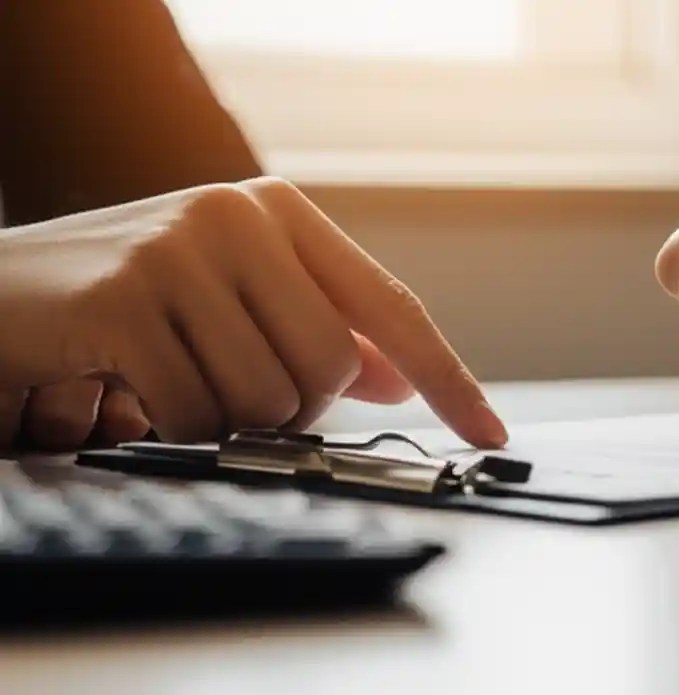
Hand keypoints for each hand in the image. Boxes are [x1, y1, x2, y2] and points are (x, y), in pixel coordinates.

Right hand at [0, 178, 505, 447]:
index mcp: (278, 212)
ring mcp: (179, 250)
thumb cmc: (127, 301)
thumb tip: (399, 379)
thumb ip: (318, 330)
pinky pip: (199, 415)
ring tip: (169, 376)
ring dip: (223, 417)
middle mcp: (237, 215)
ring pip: (269, 398)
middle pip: (331, 369)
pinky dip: (172, 426)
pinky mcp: (124, 299)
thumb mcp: (233, 300)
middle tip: (223, 384)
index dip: (448, 378)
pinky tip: (129, 385)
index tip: (490, 433)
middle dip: (288, 407)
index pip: (392, 308)